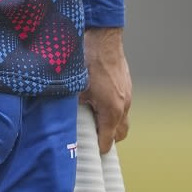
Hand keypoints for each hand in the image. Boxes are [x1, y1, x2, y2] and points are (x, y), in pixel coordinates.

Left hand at [81, 27, 131, 152]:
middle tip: (91, 138)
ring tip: (92, 119)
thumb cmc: (89, 62)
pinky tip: (97, 101)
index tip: (87, 153)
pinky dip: (112, 109)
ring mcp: (127, 95)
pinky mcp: (126, 86)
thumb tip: (64, 121)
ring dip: (110, 123)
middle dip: (107, 139)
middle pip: (120, 134)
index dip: (97, 149)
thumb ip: (74, 109)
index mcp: (112, 111)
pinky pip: (122, 106)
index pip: (108, 142)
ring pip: (122, 119)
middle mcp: (123, 105)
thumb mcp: (76, 89)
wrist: (103, 38)